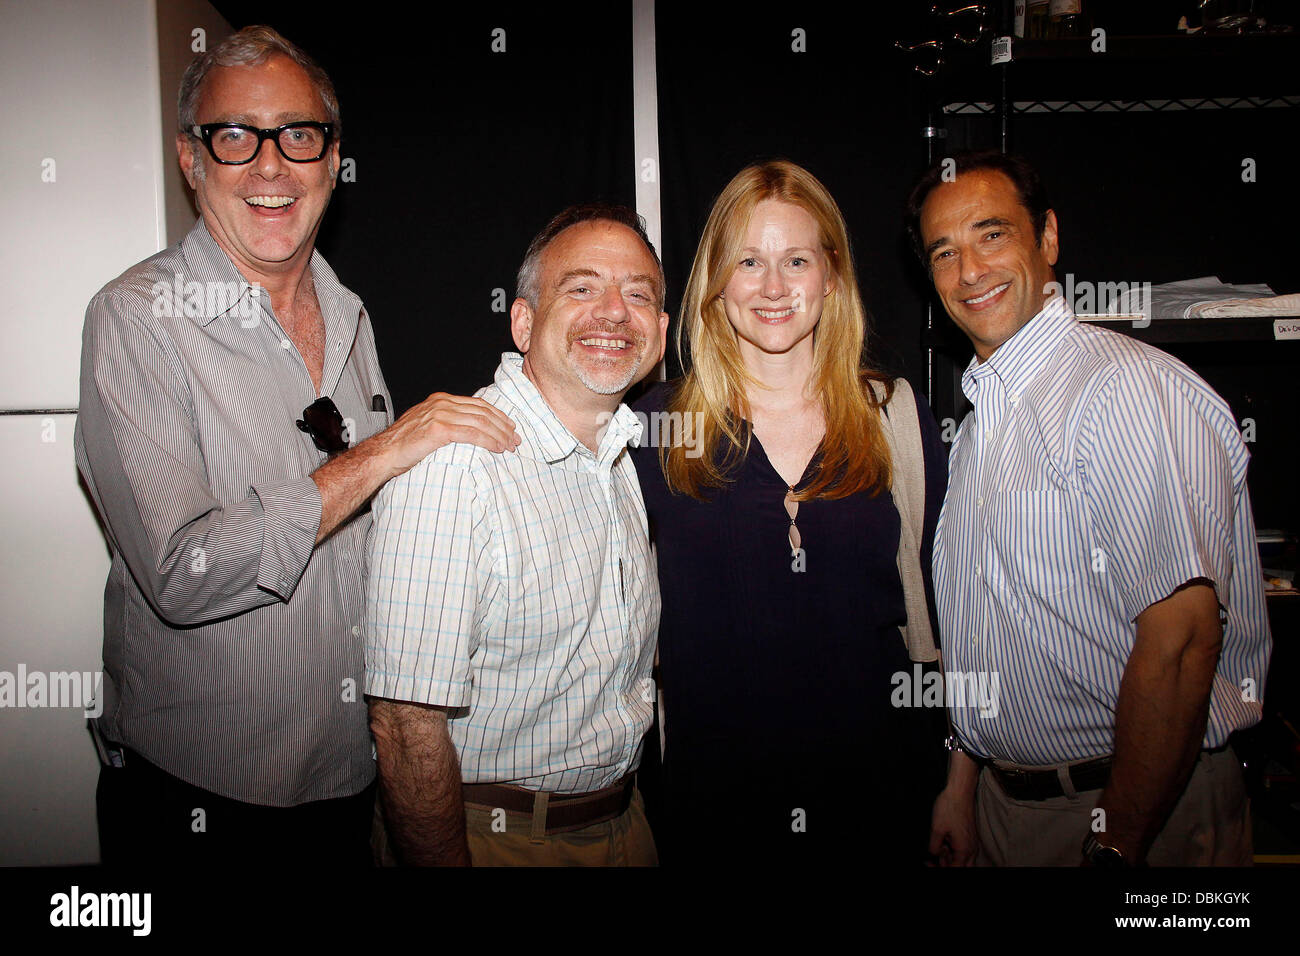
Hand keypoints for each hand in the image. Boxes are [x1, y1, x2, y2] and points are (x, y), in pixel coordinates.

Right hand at [379, 392, 520, 477]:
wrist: (383, 454)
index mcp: (441, 400)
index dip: (497, 416)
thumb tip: (468, 430)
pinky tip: (497, 448)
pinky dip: (489, 441)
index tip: (510, 428)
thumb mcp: (427, 426)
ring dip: (499, 435)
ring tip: (510, 446)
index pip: (478, 404)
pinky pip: (472, 433)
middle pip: (483, 412)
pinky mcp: (439, 429)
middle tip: (515, 439)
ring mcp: (441, 414)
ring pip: (481, 422)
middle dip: (503, 426)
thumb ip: (447, 422)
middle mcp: (442, 404)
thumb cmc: (403, 445)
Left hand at [929, 784, 978, 865]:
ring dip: (950, 859)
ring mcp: (972, 842)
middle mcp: (971, 848)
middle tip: (934, 861)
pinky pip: (963, 851)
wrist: (960, 791)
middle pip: (962, 867)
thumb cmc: (950, 807)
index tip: (929, 863)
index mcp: (964, 850)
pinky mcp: (969, 836)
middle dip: (948, 866)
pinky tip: (944, 843)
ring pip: (963, 860)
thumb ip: (934, 846)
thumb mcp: (936, 829)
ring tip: (938, 849)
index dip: (940, 868)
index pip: (954, 869)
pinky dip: (954, 851)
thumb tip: (934, 854)